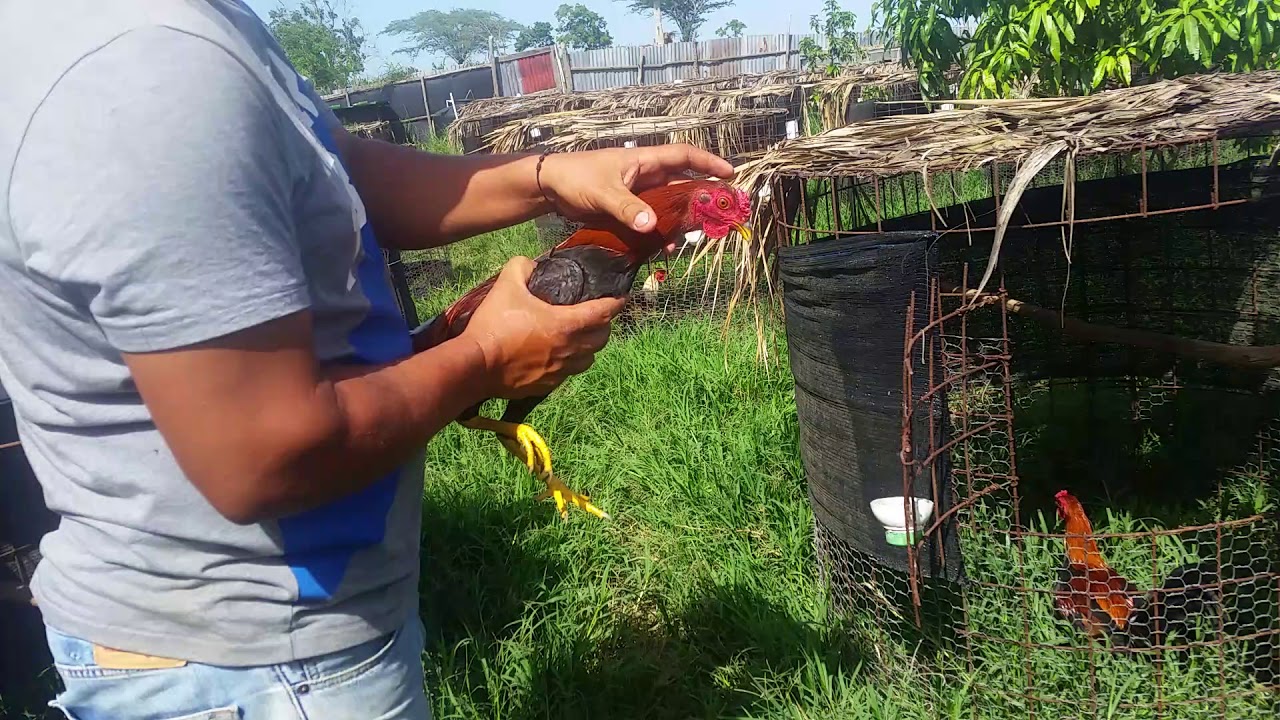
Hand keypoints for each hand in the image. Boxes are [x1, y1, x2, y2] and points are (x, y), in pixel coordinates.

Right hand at [463, 256, 626, 398]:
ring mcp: (560, 371)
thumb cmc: (494, 325)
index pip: (604, 312)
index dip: (616, 303)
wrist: (475, 366)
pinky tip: (559, 354)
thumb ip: (522, 266)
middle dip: (604, 325)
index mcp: (567, 325)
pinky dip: (572, 362)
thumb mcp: (506, 285)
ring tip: (580, 335)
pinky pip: (570, 373)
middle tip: (597, 314)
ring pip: (589, 359)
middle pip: (602, 338)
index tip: (621, 297)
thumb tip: (531, 264)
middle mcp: (570, 350)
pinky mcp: (548, 386)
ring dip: (590, 346)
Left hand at [536, 144, 735, 233]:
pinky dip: (659, 230)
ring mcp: (636, 192)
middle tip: (718, 212)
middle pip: (681, 183)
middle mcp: (644, 175)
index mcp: (643, 160)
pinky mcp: (626, 208)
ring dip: (680, 218)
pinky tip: (664, 246)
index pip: (683, 156)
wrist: (548, 186)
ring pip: (667, 204)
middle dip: (700, 196)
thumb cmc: (575, 178)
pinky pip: (650, 219)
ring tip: (694, 235)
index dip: (708, 162)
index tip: (729, 174)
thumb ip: (628, 209)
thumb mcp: (603, 193)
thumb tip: (652, 225)